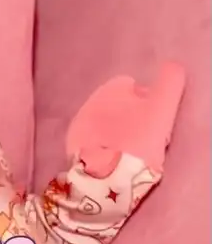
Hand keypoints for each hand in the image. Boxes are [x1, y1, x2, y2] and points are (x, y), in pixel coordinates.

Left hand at [65, 62, 185, 177]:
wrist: (107, 176)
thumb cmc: (137, 139)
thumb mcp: (162, 107)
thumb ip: (170, 81)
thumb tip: (172, 67)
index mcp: (111, 89)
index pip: (130, 85)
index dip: (145, 100)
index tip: (154, 119)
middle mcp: (90, 101)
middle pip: (115, 103)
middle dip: (128, 115)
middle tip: (143, 136)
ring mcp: (78, 124)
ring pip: (102, 121)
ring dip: (114, 130)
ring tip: (128, 149)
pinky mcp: (72, 145)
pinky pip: (91, 140)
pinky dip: (100, 145)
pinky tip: (111, 157)